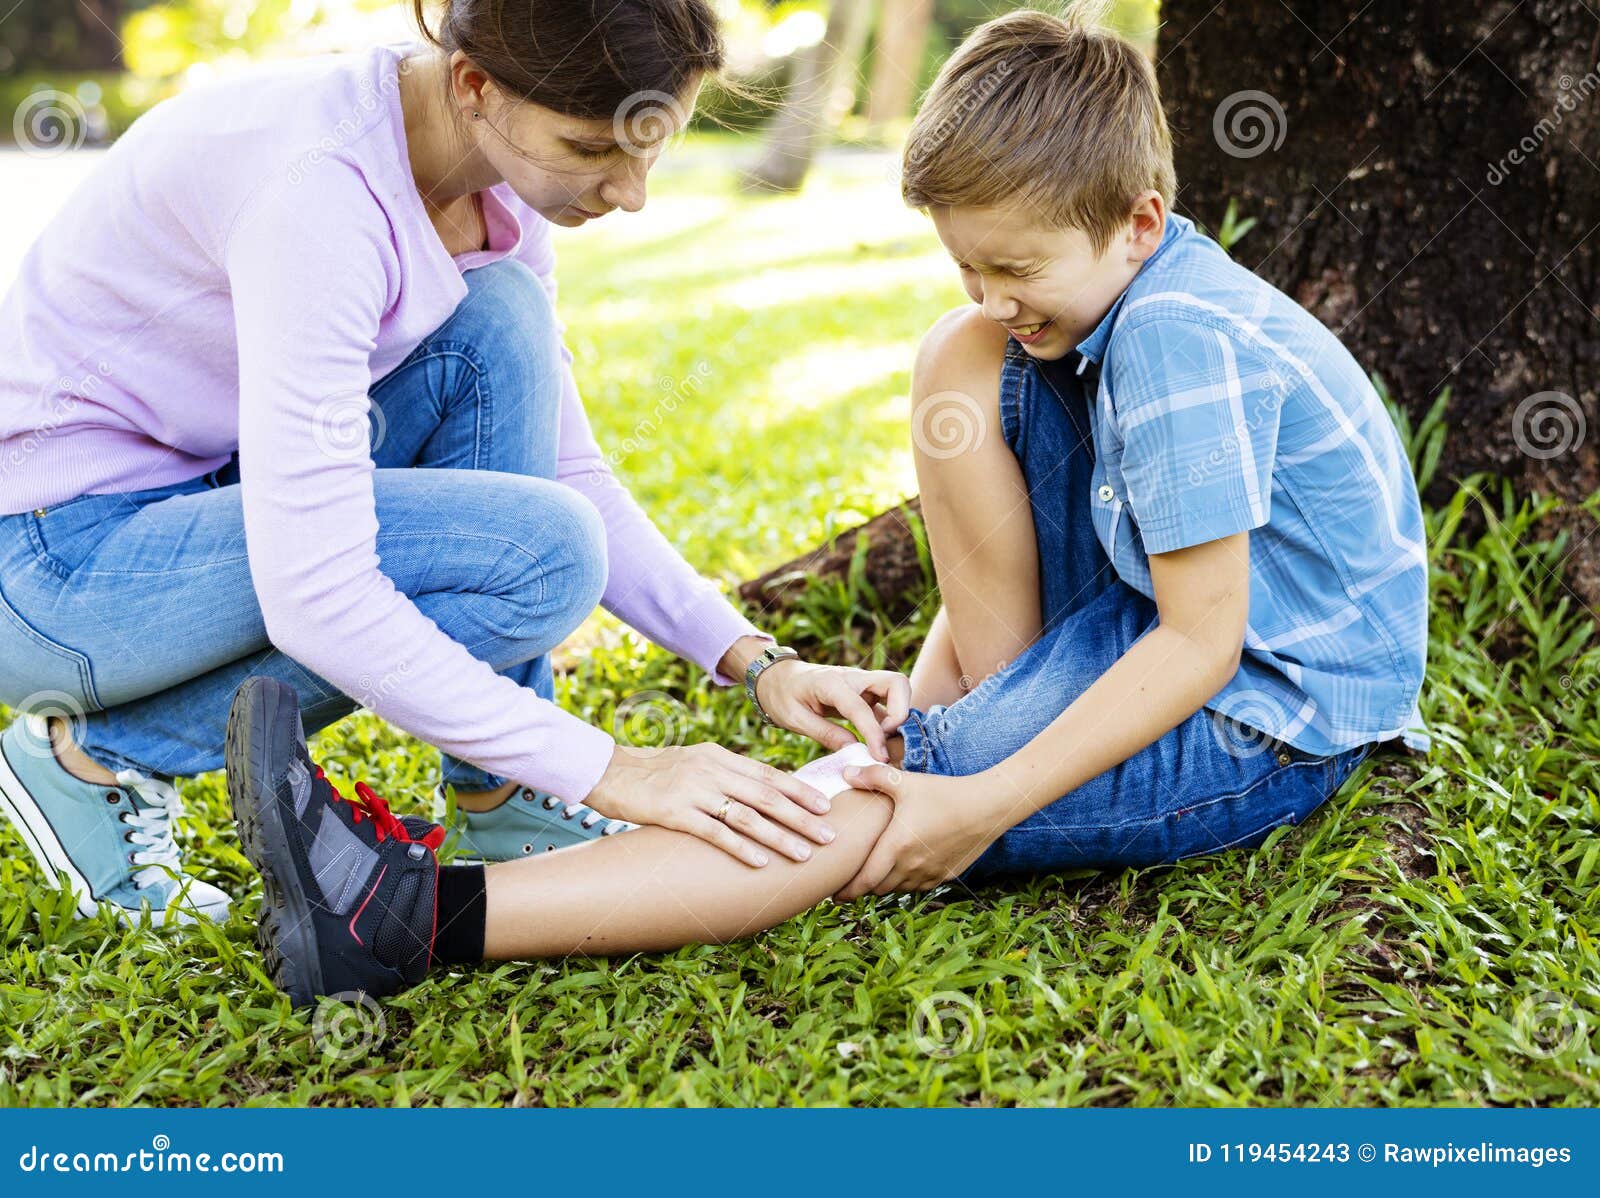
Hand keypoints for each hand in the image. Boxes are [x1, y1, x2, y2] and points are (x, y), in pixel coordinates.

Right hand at [586, 742, 835, 867]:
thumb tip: (759, 793)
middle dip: (802, 817)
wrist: (607, 771)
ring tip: (804, 854)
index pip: (769, 774)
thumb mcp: (694, 763)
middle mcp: (712, 770)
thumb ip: (725, 775)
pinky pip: (715, 832)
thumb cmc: (653, 772)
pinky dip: (742, 848)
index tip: (826, 807)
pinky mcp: (675, 812)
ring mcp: (694, 790)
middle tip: (830, 835)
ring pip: (748, 816)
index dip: (800, 791)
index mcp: (719, 756)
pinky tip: (761, 863)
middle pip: (767, 796)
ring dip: (780, 837)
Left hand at [755, 660, 910, 761]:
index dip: (874, 734)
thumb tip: (854, 751)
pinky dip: (892, 721)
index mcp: (831, 683)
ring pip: (898, 690)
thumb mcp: (795, 719)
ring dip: (899, 716)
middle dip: (901, 712)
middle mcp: (853, 677)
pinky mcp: (865, 693)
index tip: (879, 758)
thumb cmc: (782, 696)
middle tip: (887, 740)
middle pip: (897, 683)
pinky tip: (882, 742)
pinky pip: (888, 703)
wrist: (778, 677)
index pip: (861, 707)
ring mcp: (862, 683)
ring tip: (885, 743)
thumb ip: (825, 733)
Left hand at [832, 764, 997, 900]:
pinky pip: (919, 886)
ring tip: (875, 874)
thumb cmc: (944, 792)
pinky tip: (904, 868)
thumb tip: (845, 773)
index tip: (834, 895)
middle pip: (878, 888)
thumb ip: (872, 777)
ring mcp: (930, 873)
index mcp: (896, 847)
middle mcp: (911, 866)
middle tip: (850, 881)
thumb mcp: (905, 781)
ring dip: (885, 884)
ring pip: (898, 889)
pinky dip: (907, 882)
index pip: (864, 880)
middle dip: (863, 886)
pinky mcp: (946, 875)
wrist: (987, 807)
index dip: (847, 891)